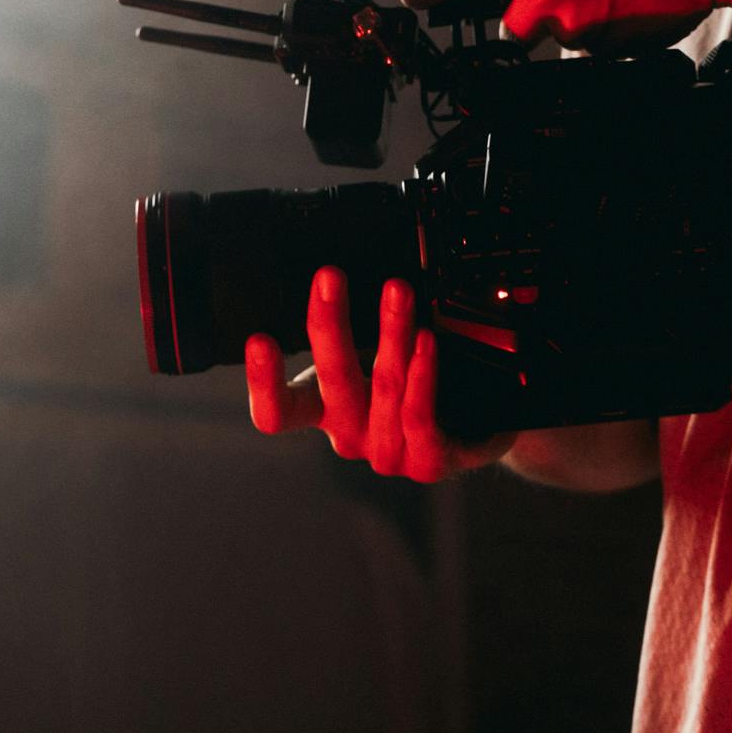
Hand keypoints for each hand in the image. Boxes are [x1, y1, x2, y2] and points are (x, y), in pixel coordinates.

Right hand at [244, 268, 514, 483]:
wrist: (473, 428)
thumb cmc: (408, 382)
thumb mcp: (371, 352)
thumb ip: (352, 328)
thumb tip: (336, 271)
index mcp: (321, 411)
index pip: (277, 411)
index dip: (264, 383)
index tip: (259, 339)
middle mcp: (347, 435)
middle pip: (330, 381)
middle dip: (328, 324)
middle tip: (329, 277)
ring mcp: (385, 452)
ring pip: (383, 386)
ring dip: (391, 333)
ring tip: (397, 290)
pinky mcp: (426, 461)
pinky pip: (418, 414)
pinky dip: (421, 374)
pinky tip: (425, 340)